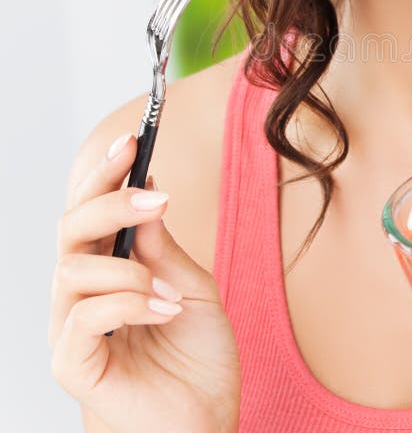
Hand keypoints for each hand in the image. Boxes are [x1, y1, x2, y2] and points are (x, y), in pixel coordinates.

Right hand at [49, 134, 240, 432]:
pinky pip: (84, 318)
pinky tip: (165, 311)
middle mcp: (84, 297)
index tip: (133, 140)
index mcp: (109, 273)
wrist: (207, 425)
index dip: (105, 174)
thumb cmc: (197, 362)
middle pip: (70, 230)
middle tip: (157, 195)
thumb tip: (145, 189)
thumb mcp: (192, 288)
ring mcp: (74, 332)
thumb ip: (162, 246)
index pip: (91, 214)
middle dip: (109, 200)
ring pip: (70, 269)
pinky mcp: (73, 367)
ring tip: (171, 291)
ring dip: (129, 269)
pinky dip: (129, 303)